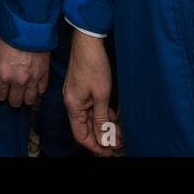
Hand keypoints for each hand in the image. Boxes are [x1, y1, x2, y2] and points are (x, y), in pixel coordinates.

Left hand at [0, 35, 49, 107]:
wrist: (29, 25)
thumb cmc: (9, 35)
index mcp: (3, 75)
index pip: (0, 95)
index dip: (0, 95)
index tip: (1, 94)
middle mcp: (18, 80)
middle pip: (15, 101)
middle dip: (13, 100)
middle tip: (13, 97)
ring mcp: (33, 78)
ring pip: (30, 99)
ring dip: (26, 99)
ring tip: (25, 96)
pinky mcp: (44, 73)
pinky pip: (42, 90)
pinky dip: (38, 91)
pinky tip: (35, 89)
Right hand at [63, 29, 118, 155]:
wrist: (88, 41)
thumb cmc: (93, 65)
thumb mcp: (101, 95)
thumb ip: (101, 118)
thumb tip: (103, 139)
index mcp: (73, 106)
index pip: (81, 135)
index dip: (95, 146)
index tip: (109, 152)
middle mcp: (72, 103)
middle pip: (85, 128)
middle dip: (102, 137)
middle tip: (118, 143)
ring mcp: (77, 96)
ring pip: (90, 118)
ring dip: (104, 126)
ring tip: (120, 132)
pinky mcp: (83, 89)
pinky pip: (92, 108)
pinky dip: (102, 115)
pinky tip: (114, 118)